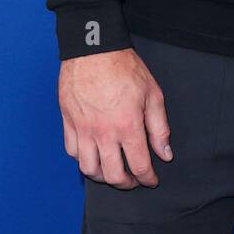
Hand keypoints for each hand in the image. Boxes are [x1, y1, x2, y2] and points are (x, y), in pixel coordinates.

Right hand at [58, 47, 171, 187]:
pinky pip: (72, 151)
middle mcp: (103, 133)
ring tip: (112, 172)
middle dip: (126, 184)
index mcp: (127, 126)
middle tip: (133, 180)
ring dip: (102, 176)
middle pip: (112, 175)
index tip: (152, 180)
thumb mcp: (153, 94)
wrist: (94, 49)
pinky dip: (82, 159)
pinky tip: (93, 155)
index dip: (148, 178)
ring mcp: (83, 129)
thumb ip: (159, 128)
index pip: (139, 166)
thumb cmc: (125, 68)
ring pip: (88, 168)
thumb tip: (164, 154)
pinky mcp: (68, 122)